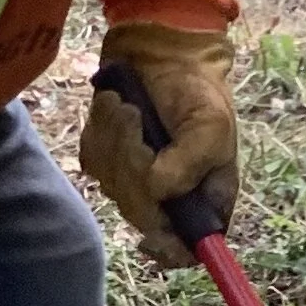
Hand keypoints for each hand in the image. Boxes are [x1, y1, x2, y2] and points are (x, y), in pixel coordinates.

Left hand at [78, 22, 236, 268]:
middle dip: (135, 167)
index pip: (186, 250)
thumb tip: (157, 190)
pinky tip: (116, 109)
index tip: (154, 236)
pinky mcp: (107, 162)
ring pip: (113, 186)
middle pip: (142, 215)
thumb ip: (190, 161)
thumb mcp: (210, 123)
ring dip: (116, 140)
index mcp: (204, 200)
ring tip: (129, 108)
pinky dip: (100, 132)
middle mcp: (170, 199)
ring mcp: (136, 182)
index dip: (169, 251)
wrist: (161, 54)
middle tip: (138, 123)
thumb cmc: (196, 90)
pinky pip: (94, 161)